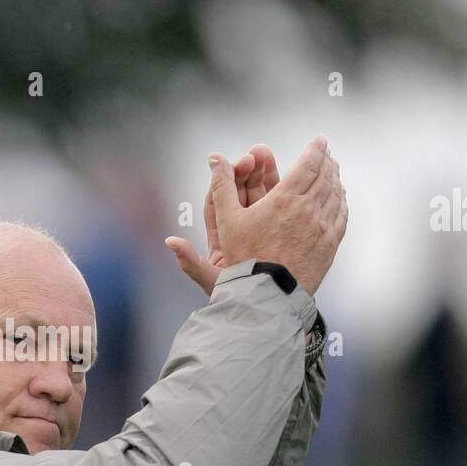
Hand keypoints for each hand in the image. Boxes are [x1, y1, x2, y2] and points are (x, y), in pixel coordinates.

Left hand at [166, 143, 280, 295]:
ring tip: (269, 156)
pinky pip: (282, 208)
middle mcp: (240, 234)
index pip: (218, 203)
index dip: (225, 181)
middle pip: (240, 194)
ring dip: (265, 176)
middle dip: (247, 172)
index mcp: (221, 240)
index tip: (235, 164)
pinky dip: (287, 192)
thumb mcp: (213, 281)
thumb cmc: (238, 299)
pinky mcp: (283, 233)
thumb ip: (191, 263)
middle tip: (257, 153)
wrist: (271, 311)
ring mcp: (262, 232)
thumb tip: (171, 243)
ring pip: (261, 198)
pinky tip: (295, 176)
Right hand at [205, 135, 345, 294]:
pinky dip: (341, 201)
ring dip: (335, 178)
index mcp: (285, 199)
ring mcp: (323, 227)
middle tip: (326, 153)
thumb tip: (215, 160)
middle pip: (325, 176)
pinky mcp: (330, 244)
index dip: (315, 149)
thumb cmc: (245, 260)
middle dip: (326, 161)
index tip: (319, 141)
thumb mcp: (226, 221)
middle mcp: (308, 210)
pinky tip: (338, 197)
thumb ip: (221, 187)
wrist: (267, 295)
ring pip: (335, 194)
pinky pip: (341, 215)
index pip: (308, 164)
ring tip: (333, 171)